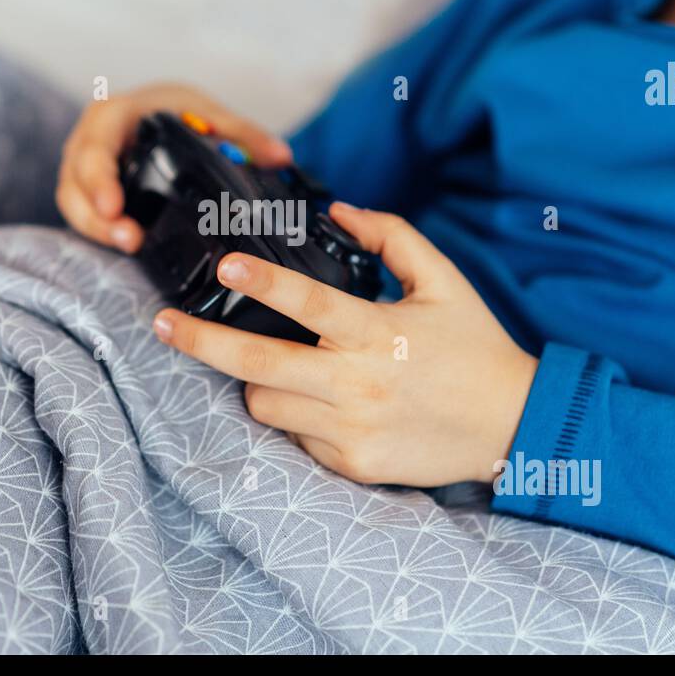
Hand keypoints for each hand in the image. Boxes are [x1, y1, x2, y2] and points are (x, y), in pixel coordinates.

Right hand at [56, 82, 291, 252]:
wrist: (160, 111)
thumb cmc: (178, 110)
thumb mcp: (211, 114)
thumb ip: (245, 135)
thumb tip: (280, 156)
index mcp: (115, 113)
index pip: (96, 145)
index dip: (100, 178)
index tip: (114, 206)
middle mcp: (90, 138)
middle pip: (76, 178)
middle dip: (96, 213)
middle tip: (128, 238)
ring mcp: (84, 166)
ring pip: (73, 199)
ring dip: (97, 227)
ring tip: (130, 245)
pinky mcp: (88, 189)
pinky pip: (82, 211)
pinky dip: (98, 229)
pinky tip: (125, 245)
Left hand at [151, 202, 538, 486]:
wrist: (512, 425)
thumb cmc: (475, 347)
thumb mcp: (444, 281)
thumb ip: (393, 238)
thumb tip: (342, 211)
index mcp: (378, 332)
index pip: (306, 302)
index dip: (261, 281)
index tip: (224, 264)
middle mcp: (357, 383)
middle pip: (256, 364)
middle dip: (199, 342)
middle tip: (162, 324)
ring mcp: (351, 429)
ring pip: (265, 403)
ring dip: (257, 380)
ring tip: (277, 364)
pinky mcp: (351, 464)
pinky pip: (295, 438)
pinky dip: (295, 417)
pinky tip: (323, 402)